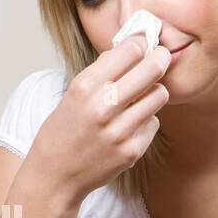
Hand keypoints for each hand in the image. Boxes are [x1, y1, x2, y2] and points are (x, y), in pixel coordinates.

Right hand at [32, 35, 170, 208]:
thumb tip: (135, 45)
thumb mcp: (74, 92)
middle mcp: (103, 106)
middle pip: (152, 69)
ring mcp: (120, 131)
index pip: (130, 50)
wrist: (56, 174)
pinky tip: (129, 126)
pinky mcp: (132, 150)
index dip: (142, 43)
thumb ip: (103, 71)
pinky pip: (153, 123)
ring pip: (159, 95)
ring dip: (153, 92)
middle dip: (160, 59)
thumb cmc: (65, 129)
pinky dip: (146, 121)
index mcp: (86, 86)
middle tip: (161, 57)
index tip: (146, 42)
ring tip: (141, 96)